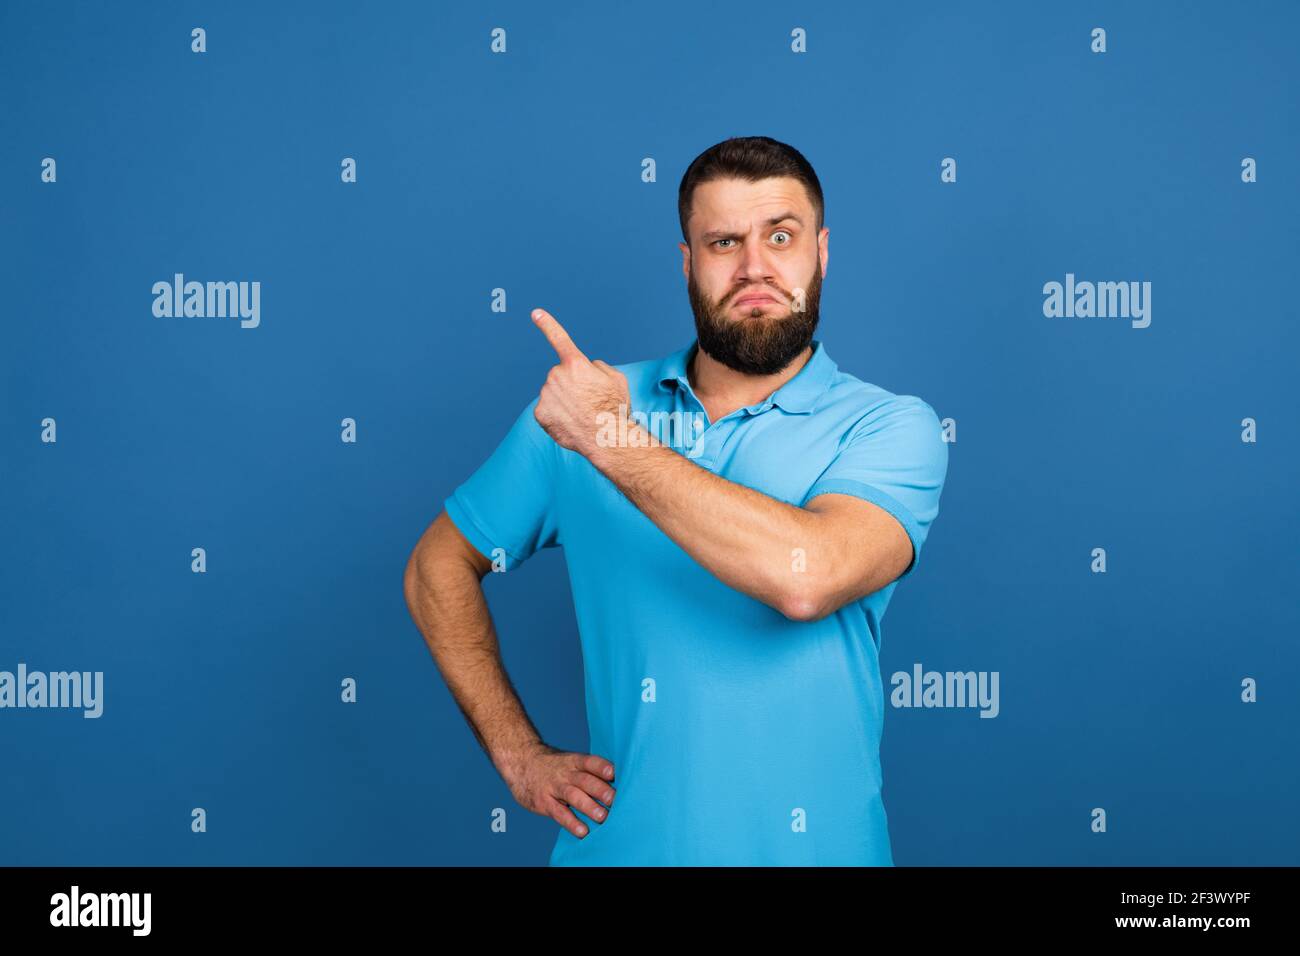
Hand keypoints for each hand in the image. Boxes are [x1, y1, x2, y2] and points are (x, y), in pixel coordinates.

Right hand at [500, 740, 616, 837]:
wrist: (520, 762)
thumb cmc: (553, 765)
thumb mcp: (569, 761)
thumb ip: (589, 771)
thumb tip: (618, 782)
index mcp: (574, 761)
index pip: (590, 762)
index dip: (602, 767)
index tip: (614, 773)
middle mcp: (565, 773)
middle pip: (585, 780)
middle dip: (601, 790)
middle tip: (614, 800)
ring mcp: (554, 787)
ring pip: (573, 796)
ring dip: (589, 806)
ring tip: (603, 817)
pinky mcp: (544, 802)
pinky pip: (559, 813)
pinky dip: (571, 823)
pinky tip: (583, 831)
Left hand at [531, 308, 631, 458]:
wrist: (607, 437)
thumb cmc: (615, 408)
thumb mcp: (616, 378)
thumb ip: (598, 366)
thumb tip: (587, 368)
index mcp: (576, 363)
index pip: (559, 339)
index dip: (547, 324)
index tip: (535, 313)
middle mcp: (557, 375)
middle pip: (561, 375)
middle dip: (571, 384)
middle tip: (588, 400)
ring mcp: (546, 395)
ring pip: (553, 393)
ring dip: (564, 400)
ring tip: (581, 414)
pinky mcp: (540, 413)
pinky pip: (547, 410)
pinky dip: (556, 415)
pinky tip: (570, 422)